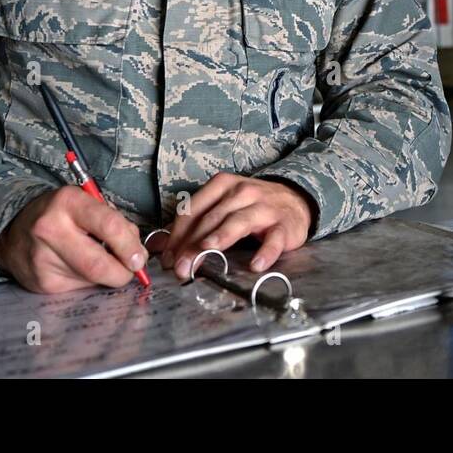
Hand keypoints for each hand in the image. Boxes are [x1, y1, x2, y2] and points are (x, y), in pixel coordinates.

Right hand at [0, 186, 148, 293]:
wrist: (14, 231)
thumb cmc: (62, 215)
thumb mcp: (88, 204)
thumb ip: (116, 224)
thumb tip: (137, 255)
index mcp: (69, 202)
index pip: (109, 227)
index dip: (130, 247)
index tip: (139, 257)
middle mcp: (51, 229)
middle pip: (99, 264)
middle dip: (123, 272)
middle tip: (131, 269)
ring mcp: (42, 259)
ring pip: (91, 279)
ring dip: (107, 275)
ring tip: (101, 260)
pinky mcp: (41, 282)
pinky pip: (79, 287)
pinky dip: (89, 281)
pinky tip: (80, 268)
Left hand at [161, 173, 313, 277]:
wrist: (295, 201)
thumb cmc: (252, 207)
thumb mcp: (222, 208)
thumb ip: (193, 225)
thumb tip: (157, 247)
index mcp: (222, 185)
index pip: (193, 209)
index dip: (177, 235)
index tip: (167, 258)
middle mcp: (242, 192)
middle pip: (212, 218)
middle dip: (193, 243)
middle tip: (180, 267)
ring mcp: (264, 207)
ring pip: (239, 221)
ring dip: (222, 236)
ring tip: (209, 250)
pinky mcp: (284, 225)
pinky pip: (274, 239)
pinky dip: (266, 252)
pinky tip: (256, 265)